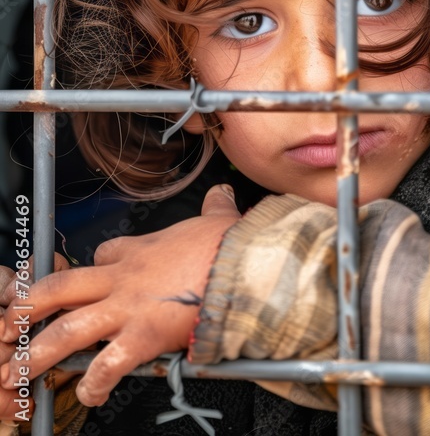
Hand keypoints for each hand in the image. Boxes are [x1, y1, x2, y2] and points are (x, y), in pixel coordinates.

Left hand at [0, 185, 239, 408]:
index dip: (86, 272)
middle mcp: (124, 278)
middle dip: (28, 309)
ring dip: (38, 353)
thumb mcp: (216, 218)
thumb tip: (221, 195)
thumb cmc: (230, 244)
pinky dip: (93, 383)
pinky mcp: (143, 336)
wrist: (244, 264)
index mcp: (140, 250)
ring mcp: (129, 308)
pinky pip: (107, 364)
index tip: (83, 282)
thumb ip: (215, 208)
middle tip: (8, 327)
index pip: (101, 257)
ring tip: (17, 373)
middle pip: (61, 288)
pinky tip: (87, 395)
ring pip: (68, 330)